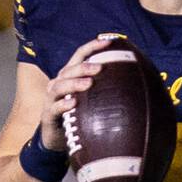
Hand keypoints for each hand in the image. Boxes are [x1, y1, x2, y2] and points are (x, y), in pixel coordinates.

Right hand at [40, 36, 108, 151]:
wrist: (56, 138)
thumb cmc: (77, 115)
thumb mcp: (90, 99)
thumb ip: (103, 87)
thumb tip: (133, 81)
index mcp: (70, 75)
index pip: (79, 55)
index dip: (92, 46)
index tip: (109, 42)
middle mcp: (59, 83)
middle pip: (69, 70)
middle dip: (85, 67)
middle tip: (100, 68)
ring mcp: (52, 99)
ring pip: (60, 86)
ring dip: (75, 83)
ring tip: (89, 84)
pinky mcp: (49, 115)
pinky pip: (55, 108)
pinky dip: (64, 104)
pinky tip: (74, 103)